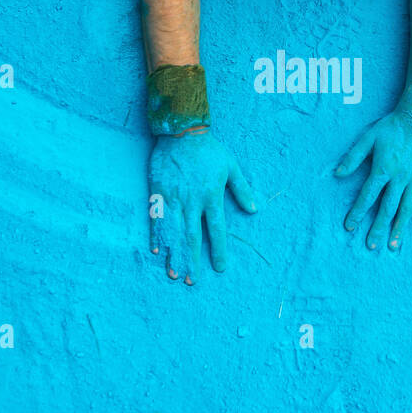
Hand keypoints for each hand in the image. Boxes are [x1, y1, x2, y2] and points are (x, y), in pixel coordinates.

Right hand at [149, 128, 256, 283]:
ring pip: (174, 231)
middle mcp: (192, 201)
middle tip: (191, 281)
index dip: (219, 250)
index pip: (217, 229)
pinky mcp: (158, 192)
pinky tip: (156, 249)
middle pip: (193, 236)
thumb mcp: (231, 167)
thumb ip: (243, 189)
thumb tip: (255, 209)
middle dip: (193, 260)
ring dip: (174, 253)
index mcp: (211, 196)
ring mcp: (173, 197)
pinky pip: (156, 217)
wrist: (181, 131)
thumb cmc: (209, 150)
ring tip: (174, 273)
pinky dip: (157, 234)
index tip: (220, 268)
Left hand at [334, 85, 411, 251]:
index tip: (350, 226)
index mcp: (384, 168)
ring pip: (407, 208)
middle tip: (371, 246)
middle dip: (378, 228)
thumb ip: (353, 157)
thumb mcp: (368, 137)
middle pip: (387, 207)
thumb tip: (337, 174)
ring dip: (400, 228)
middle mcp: (400, 177)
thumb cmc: (390, 127)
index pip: (368, 195)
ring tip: (393, 245)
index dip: (358, 212)